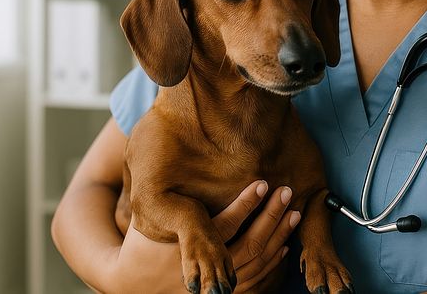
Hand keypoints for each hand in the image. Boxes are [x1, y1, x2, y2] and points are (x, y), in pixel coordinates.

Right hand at [110, 181, 299, 293]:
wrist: (132, 285)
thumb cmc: (141, 242)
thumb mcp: (149, 217)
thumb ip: (173, 193)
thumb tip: (186, 147)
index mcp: (187, 247)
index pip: (226, 225)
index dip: (247, 204)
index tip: (263, 182)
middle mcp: (205, 269)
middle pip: (248, 245)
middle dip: (271, 217)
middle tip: (286, 192)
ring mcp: (215, 284)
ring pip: (256, 263)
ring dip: (278, 237)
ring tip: (294, 213)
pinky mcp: (223, 291)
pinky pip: (255, 280)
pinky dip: (272, 262)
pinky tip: (284, 244)